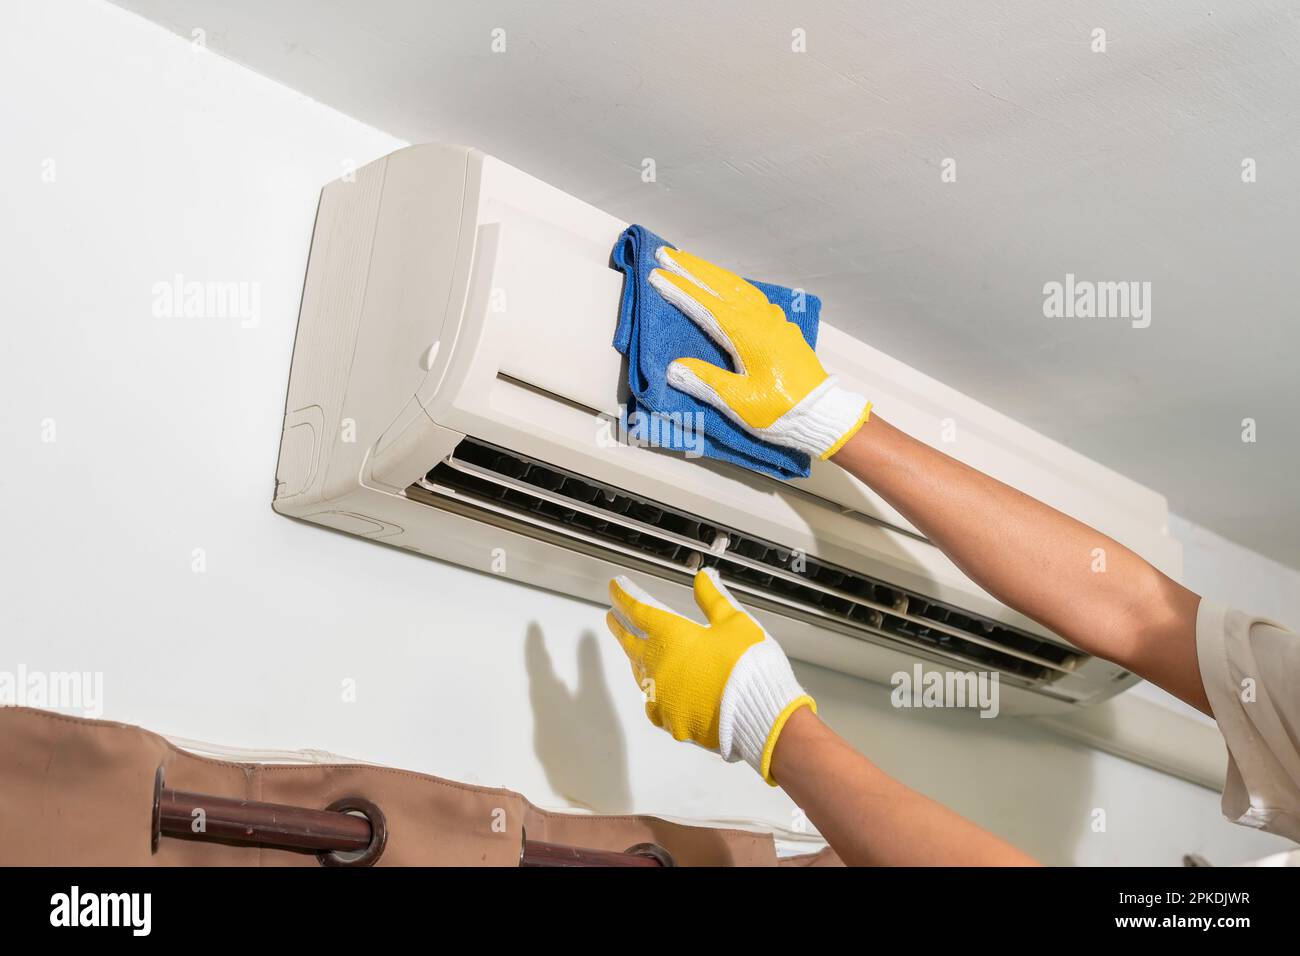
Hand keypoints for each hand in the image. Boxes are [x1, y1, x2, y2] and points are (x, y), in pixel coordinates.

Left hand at [606, 569, 814, 783]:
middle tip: (613, 617)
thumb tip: (702, 578)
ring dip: (636, 658)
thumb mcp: (735, 621)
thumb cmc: (750, 665)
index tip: (616, 587)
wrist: (761, 714)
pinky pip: (654, 703)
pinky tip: (660, 689)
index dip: (624, 596)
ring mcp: (660, 697)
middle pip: (630, 642)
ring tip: (637, 650)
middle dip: (620, 626)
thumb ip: (713, 598)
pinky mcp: (670, 722)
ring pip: (640, 673)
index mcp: (670, 636)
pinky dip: (654, 691)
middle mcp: (657, 666)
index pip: (638, 610)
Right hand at [650, 246, 870, 459]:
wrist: (822, 413)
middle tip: (666, 254)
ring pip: (738, 287)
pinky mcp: (782, 328)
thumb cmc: (781, 410)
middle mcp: (760, 319)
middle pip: (721, 286)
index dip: (679, 289)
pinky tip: (729, 286)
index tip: (656, 274)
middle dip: (692, 269)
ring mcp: (774, 321)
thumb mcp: (739, 401)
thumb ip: (706, 381)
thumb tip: (673, 367)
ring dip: (712, 273)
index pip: (705, 304)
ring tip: (691, 262)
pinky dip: (733, 284)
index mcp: (746, 333)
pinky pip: (752, 296)